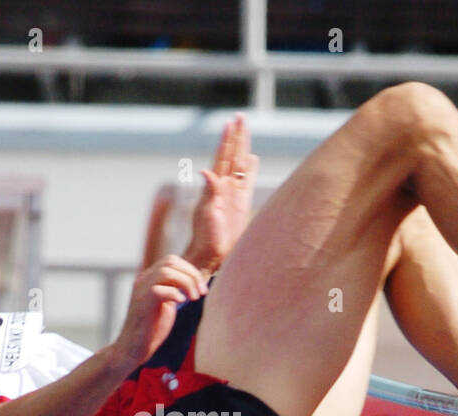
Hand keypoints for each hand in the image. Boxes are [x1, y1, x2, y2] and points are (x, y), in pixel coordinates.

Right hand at [111, 255, 208, 368]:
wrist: (133, 348)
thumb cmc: (152, 329)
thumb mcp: (167, 304)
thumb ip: (175, 290)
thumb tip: (196, 283)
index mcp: (149, 278)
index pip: (172, 261)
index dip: (191, 270)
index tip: (202, 288)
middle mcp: (143, 280)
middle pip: (170, 262)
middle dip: (192, 274)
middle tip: (202, 292)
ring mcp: (141, 290)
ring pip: (165, 271)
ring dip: (186, 282)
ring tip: (194, 298)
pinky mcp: (142, 304)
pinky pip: (158, 290)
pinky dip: (174, 294)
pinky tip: (181, 303)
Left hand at [183, 114, 258, 273]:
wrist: (211, 255)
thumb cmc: (207, 238)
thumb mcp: (208, 214)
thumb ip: (209, 192)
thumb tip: (206, 171)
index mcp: (217, 186)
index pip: (223, 157)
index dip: (228, 140)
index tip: (231, 122)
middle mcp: (225, 187)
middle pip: (232, 156)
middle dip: (237, 137)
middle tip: (240, 117)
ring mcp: (233, 194)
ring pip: (239, 165)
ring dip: (242, 148)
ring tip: (245, 132)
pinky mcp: (240, 204)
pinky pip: (246, 181)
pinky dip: (249, 169)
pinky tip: (251, 160)